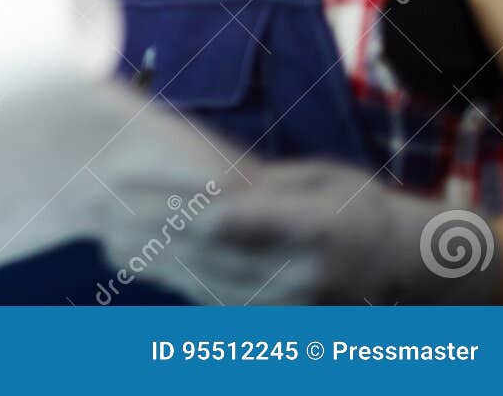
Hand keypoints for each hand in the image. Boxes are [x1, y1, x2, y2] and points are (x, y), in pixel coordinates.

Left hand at [101, 156, 501, 304]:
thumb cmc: (362, 208)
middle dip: (141, 227)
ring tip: (101, 228)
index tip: (121, 183)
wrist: (408, 270)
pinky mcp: (276, 323)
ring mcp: (287, 307)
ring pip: (198, 282)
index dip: (165, 204)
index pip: (223, 219)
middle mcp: (298, 275)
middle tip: (93, 202)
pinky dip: (169, 278)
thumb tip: (200, 183)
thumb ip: (262, 187)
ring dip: (145, 255)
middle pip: (200, 253)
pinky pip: (210, 302)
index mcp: (313, 229)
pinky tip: (135, 260)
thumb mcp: (321, 180)